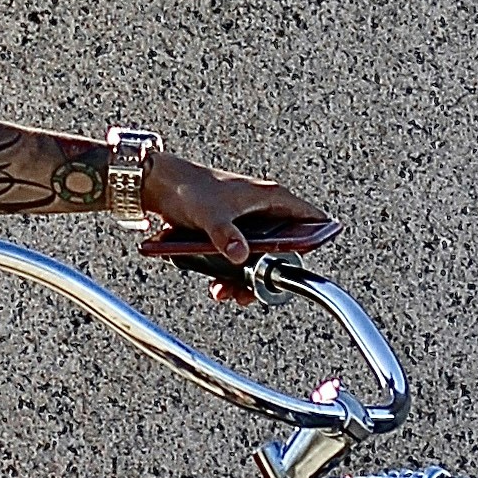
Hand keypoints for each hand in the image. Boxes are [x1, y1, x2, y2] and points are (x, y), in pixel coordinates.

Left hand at [138, 153, 334, 303]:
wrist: (161, 186)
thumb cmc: (190, 189)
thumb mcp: (210, 215)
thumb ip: (226, 235)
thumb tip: (239, 255)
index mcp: (270, 197)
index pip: (310, 218)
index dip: (316, 240)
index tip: (305, 264)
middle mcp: (264, 210)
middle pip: (283, 249)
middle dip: (269, 274)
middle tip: (255, 291)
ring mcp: (249, 223)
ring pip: (261, 259)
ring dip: (247, 280)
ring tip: (229, 291)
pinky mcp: (233, 233)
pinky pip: (242, 259)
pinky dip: (232, 274)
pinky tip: (218, 285)